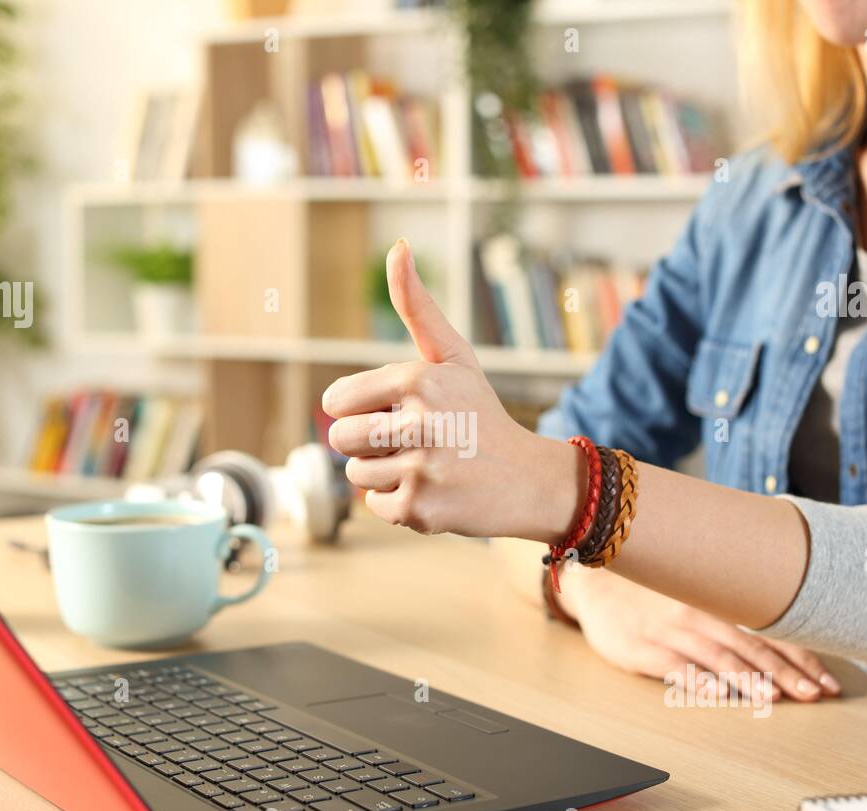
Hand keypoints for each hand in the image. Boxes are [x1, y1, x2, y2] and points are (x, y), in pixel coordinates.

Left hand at [323, 239, 581, 540]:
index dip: (357, 409)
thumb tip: (398, 246)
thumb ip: (417, 307)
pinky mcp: (421, 508)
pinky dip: (397, 503)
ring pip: (355, 474)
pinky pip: (374, 505)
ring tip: (426, 465)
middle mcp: (421, 422)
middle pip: (340, 438)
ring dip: (383, 474)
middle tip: (411, 443)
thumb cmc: (480, 413)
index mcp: (420, 379)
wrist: (529, 479)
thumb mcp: (453, 357)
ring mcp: (422, 468)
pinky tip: (434, 489)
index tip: (391, 413)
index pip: (336, 401)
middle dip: (366, 443)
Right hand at [559, 566, 841, 701]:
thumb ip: (733, 609)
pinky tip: (714, 693)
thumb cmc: (652, 592)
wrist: (595, 582)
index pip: (770, 632)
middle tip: (815, 696)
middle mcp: (700, 614)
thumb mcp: (696, 590)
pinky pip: (674, 666)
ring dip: (749, 679)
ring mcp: (671, 632)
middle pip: (752, 647)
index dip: (802, 657)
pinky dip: (695, 680)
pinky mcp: (642, 649)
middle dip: (787, 674)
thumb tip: (785, 636)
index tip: (828, 682)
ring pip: (717, 657)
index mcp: (719, 603)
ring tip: (774, 697)